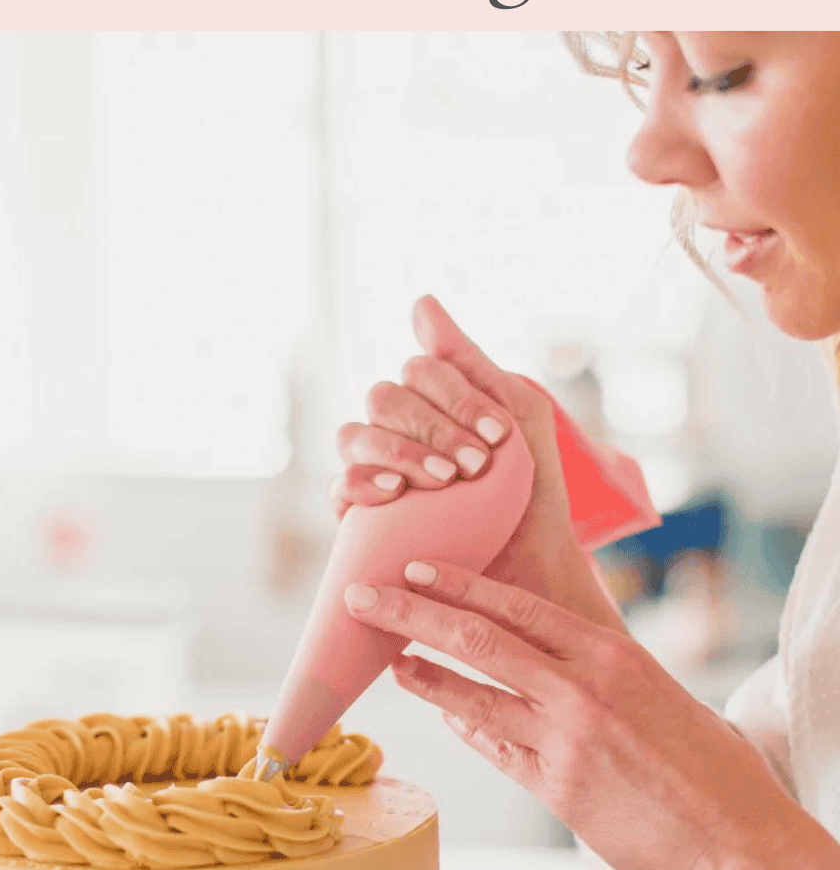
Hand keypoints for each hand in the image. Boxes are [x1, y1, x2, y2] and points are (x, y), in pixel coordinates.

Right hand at [333, 296, 620, 631]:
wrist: (532, 567)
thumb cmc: (532, 493)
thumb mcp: (518, 417)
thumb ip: (470, 361)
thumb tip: (421, 302)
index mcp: (432, 401)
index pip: (420, 370)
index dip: (456, 396)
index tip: (498, 435)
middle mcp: (397, 430)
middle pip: (384, 398)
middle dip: (432, 428)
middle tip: (474, 467)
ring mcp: (375, 472)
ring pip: (354, 437)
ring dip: (400, 453)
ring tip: (443, 483)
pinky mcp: (361, 518)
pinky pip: (338, 488)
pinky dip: (363, 484)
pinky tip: (395, 495)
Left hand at [343, 559, 803, 869]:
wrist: (736, 842)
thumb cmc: (710, 765)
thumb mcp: (659, 692)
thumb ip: (604, 670)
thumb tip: (558, 654)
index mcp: (612, 656)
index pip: (519, 607)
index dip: (460, 585)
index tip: (418, 568)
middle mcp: (581, 692)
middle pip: (478, 641)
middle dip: (412, 614)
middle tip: (364, 598)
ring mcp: (564, 743)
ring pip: (473, 696)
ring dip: (424, 676)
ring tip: (389, 659)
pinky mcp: (555, 791)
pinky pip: (495, 750)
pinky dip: (466, 728)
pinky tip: (444, 714)